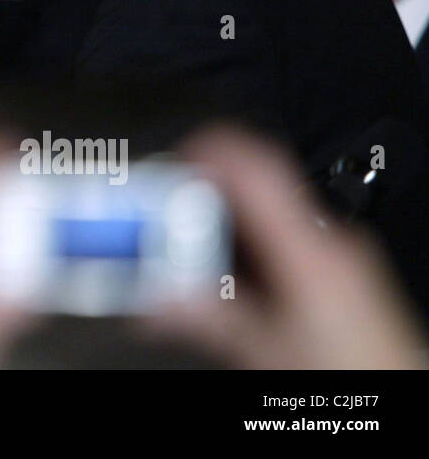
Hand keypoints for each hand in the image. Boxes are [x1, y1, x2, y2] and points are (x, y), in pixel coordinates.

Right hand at [141, 125, 426, 368]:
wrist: (409, 397)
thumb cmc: (358, 378)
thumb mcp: (267, 353)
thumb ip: (205, 319)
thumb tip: (148, 296)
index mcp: (315, 250)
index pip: (254, 166)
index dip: (203, 154)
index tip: (163, 172)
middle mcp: (331, 243)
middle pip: (250, 195)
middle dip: (196, 209)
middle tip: (156, 235)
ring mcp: (339, 258)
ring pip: (263, 222)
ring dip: (217, 236)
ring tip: (183, 272)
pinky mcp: (342, 278)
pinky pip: (280, 245)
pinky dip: (243, 256)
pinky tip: (225, 292)